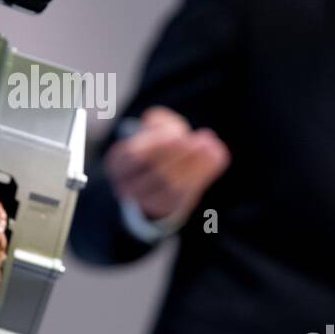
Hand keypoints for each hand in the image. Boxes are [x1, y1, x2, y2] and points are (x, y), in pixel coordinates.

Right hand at [105, 106, 230, 221]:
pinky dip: (204, 174)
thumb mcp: (152, 127)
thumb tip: (179, 133)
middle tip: (200, 140)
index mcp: (117, 164)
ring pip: (172, 188)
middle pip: (156, 175)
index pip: (134, 156)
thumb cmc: (152, 144)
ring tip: (210, 145)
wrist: (153, 174)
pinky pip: (186, 196)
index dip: (157, 145)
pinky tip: (217, 156)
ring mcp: (146, 202)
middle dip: (181, 156)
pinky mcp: (166, 209)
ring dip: (196, 166)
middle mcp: (126, 187)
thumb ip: (161, 124)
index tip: (178, 134)